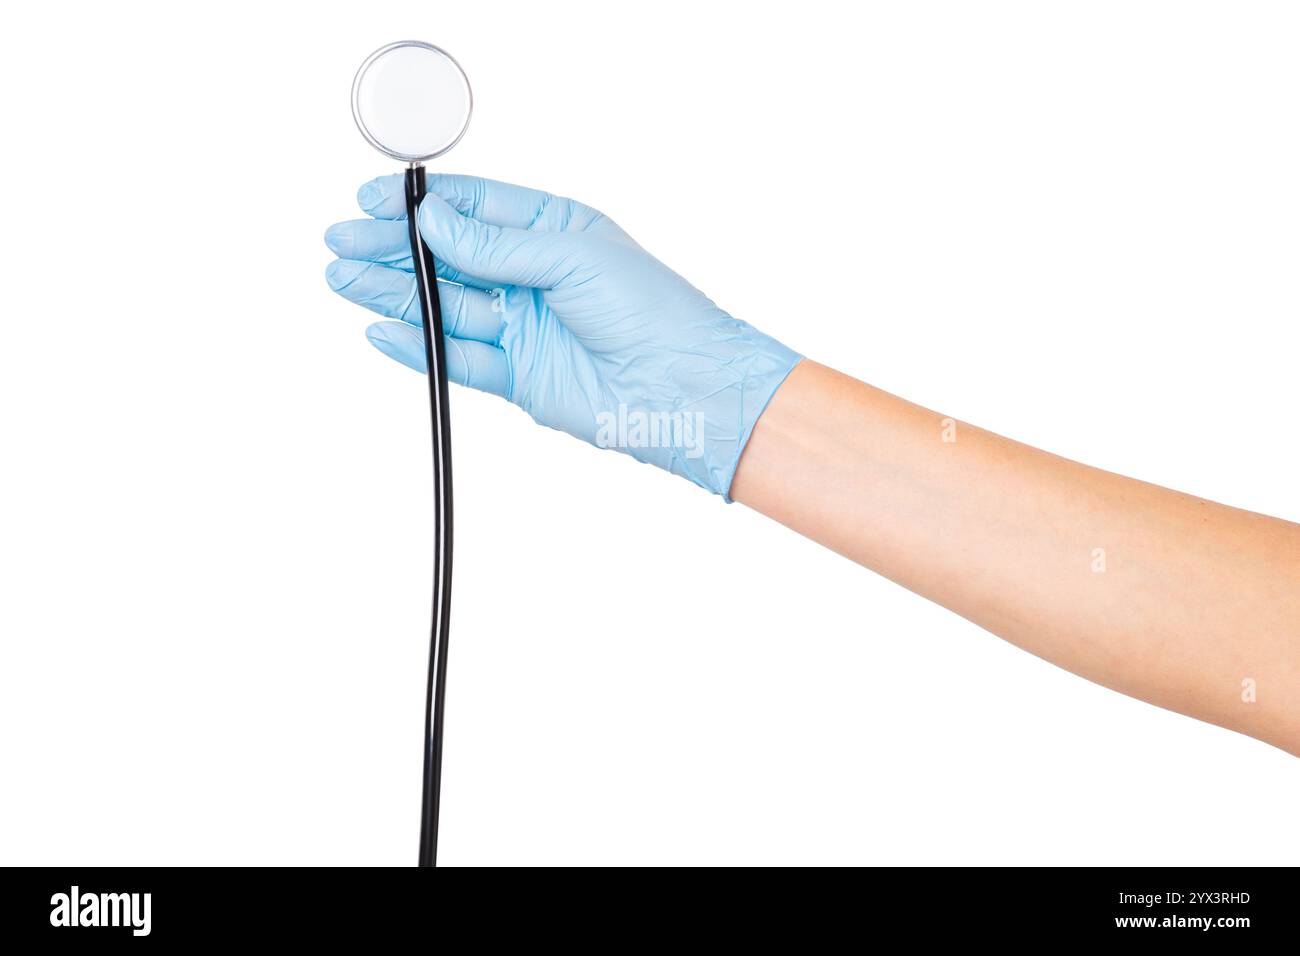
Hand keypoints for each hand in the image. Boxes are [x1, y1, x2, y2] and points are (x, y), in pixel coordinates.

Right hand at [324, 174, 798, 496]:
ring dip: (395, 294)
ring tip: (345, 280)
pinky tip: (383, 331)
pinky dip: (420, 346)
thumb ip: (496, 246)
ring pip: (446, 306)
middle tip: (342, 242)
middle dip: (393, 249)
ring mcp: (526, 328)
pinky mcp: (521, 378)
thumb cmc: (655, 313)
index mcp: (555, 231)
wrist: (687, 390)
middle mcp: (536, 277)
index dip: (421, 205)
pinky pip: (459, 358)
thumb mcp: (572, 259)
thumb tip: (434, 225)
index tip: (372, 200)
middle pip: (449, 257)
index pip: (474, 209)